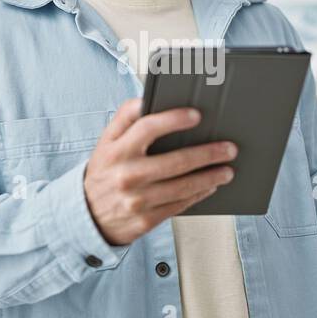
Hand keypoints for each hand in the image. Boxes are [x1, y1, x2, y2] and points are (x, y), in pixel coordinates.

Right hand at [82, 98, 236, 244]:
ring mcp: (137, 200)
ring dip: (210, 177)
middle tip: (229, 148)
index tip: (196, 115)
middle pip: (175, 161)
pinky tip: (211, 186)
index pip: (147, 127)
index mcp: (117, 151)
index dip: (174, 119)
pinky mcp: (146, 220)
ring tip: (227, 169)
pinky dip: (199, 195)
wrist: (87, 215)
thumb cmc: (105, 172)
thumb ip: (124, 118)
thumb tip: (146, 98)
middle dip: (208, 153)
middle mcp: (127, 175)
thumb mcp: (106, 143)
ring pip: (183, 187)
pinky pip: (180, 205)